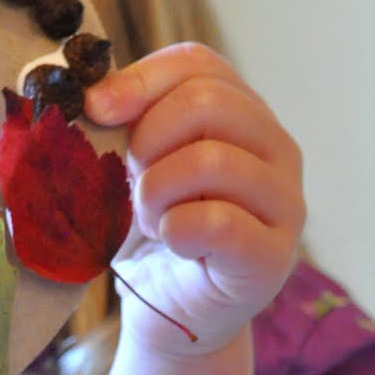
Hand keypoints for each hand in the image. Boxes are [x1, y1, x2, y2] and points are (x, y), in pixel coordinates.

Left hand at [86, 44, 305, 355]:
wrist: (166, 310)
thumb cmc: (148, 228)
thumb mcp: (128, 163)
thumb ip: (120, 121)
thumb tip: (90, 94)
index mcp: (242, 113)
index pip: (199, 64)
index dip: (140, 81)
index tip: (96, 111)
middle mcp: (277, 148)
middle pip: (209, 102)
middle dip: (148, 140)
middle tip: (131, 179)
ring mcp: (285, 201)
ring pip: (213, 160)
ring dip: (157, 191)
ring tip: (148, 218)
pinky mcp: (274, 256)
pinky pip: (220, 223)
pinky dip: (175, 230)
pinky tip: (170, 242)